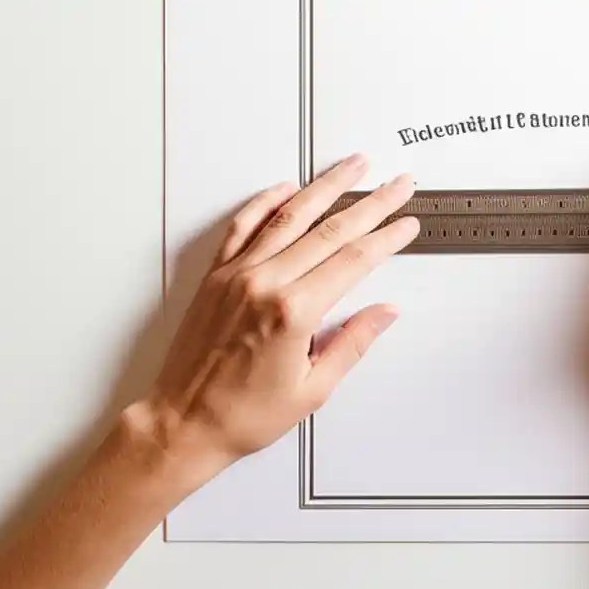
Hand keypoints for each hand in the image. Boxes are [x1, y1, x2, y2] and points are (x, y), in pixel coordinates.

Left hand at [126, 154, 418, 483]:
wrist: (182, 423)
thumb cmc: (241, 415)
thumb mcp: (313, 390)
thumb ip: (351, 343)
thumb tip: (384, 313)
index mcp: (293, 313)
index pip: (354, 261)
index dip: (386, 237)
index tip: (406, 223)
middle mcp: (264, 284)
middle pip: (330, 230)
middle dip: (370, 203)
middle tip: (396, 183)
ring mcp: (237, 274)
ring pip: (290, 216)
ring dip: (325, 187)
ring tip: (351, 165)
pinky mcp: (215, 276)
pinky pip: (243, 226)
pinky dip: (266, 201)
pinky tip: (287, 187)